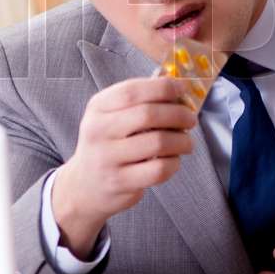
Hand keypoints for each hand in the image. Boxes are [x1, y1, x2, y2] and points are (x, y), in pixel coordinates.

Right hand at [51, 76, 199, 257]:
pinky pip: (158, 170)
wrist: (84, 186)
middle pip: (147, 115)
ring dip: (182, 141)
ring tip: (186, 142)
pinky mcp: (120, 182)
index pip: (131, 91)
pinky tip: (173, 161)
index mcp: (97, 108)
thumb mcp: (110, 117)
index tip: (182, 89)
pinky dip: (174, 163)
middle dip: (178, 114)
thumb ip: (138, 102)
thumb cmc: (107, 144)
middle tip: (190, 119)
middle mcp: (98, 131)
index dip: (162, 88)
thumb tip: (177, 90)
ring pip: (158, 143)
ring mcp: (107, 158)